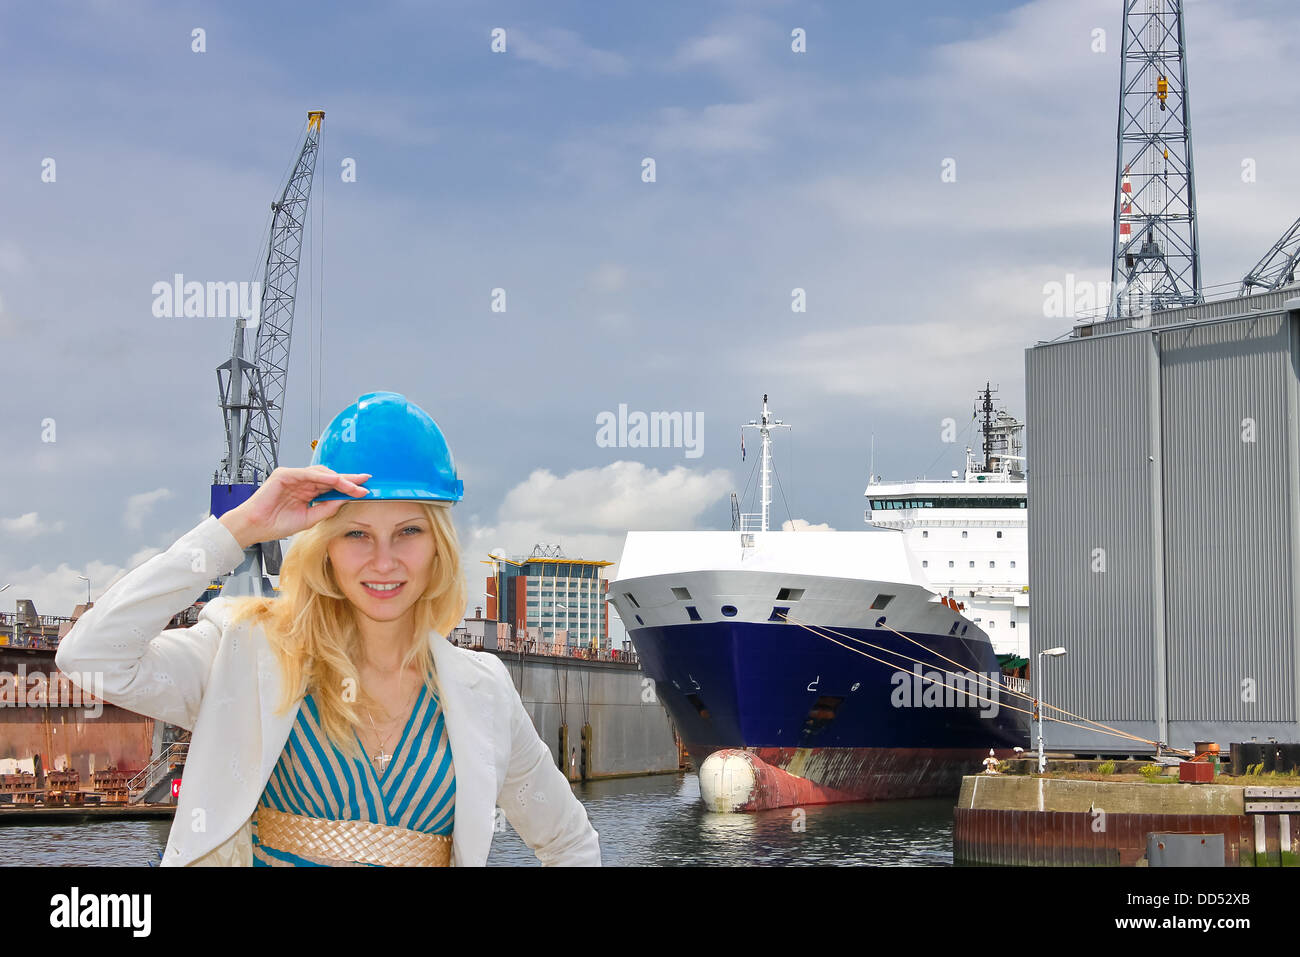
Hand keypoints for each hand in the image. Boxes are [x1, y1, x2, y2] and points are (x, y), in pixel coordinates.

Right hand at [218, 466, 370, 548]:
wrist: (255, 527)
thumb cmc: (276, 524)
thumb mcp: (309, 518)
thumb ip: (326, 508)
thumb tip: (346, 500)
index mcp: (308, 491)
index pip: (332, 486)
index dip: (349, 486)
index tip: (366, 488)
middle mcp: (302, 482)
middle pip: (330, 477)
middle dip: (348, 480)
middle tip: (365, 482)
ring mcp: (293, 477)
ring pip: (321, 473)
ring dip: (339, 479)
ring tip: (353, 485)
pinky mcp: (284, 475)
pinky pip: (307, 474)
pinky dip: (321, 476)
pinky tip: (335, 481)